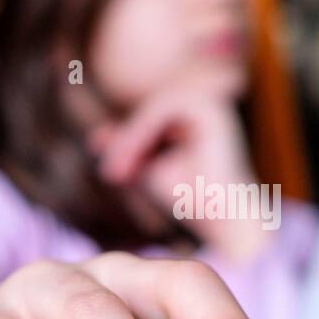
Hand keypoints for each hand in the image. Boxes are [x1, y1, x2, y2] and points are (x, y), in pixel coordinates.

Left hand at [87, 94, 272, 260]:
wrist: (222, 215)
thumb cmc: (191, 199)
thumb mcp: (148, 171)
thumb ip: (128, 151)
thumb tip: (95, 138)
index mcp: (196, 120)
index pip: (151, 120)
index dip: (124, 138)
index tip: (105, 164)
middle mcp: (206, 107)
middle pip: (150, 114)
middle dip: (126, 142)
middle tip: (111, 175)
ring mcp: (210, 103)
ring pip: (153, 109)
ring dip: (131, 139)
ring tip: (119, 173)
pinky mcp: (208, 106)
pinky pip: (162, 108)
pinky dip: (142, 132)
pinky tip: (134, 157)